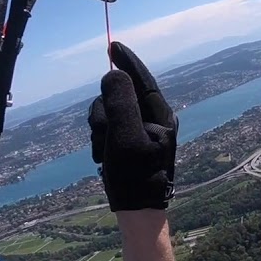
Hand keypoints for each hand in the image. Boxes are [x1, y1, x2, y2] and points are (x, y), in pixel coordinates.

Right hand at [88, 42, 177, 210]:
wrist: (139, 214)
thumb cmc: (136, 178)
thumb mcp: (126, 137)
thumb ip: (121, 103)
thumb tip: (115, 74)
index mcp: (160, 115)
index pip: (142, 79)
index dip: (127, 61)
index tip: (112, 45)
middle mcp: (154, 120)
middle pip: (119, 97)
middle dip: (104, 114)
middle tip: (104, 138)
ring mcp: (142, 132)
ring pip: (109, 113)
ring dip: (100, 131)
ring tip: (105, 154)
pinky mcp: (131, 144)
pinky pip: (107, 130)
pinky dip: (101, 142)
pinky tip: (104, 160)